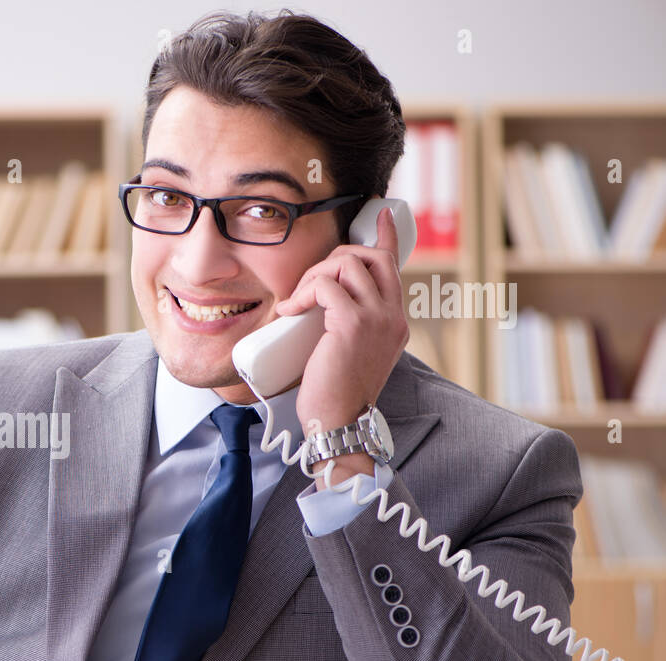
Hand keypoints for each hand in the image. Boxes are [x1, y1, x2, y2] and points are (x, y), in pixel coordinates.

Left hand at [277, 205, 407, 440]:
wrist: (339, 422)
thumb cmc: (335, 395)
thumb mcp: (349, 354)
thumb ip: (347, 327)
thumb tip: (318, 306)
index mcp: (394, 322)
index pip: (394, 267)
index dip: (387, 237)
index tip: (383, 214)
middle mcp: (392, 316)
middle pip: (372, 257)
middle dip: (336, 257)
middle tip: (310, 282)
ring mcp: (377, 318)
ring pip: (347, 266)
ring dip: (314, 275)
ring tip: (297, 302)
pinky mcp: (353, 324)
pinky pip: (326, 287)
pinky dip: (303, 293)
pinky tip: (290, 312)